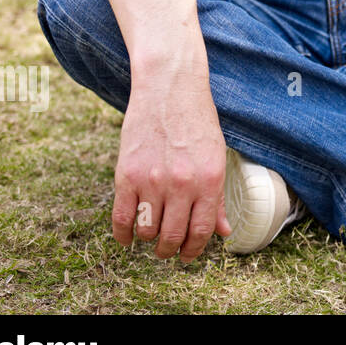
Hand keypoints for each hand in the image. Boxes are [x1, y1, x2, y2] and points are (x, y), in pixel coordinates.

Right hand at [112, 71, 231, 262]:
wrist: (170, 89)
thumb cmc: (197, 122)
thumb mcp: (216, 157)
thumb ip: (218, 197)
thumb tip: (223, 231)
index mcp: (209, 180)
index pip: (201, 231)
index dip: (193, 250)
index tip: (187, 256)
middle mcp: (182, 183)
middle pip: (172, 236)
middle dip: (169, 250)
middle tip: (167, 250)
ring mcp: (152, 180)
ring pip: (147, 231)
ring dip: (148, 240)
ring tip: (151, 235)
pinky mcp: (126, 175)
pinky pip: (121, 218)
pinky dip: (123, 234)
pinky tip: (128, 237)